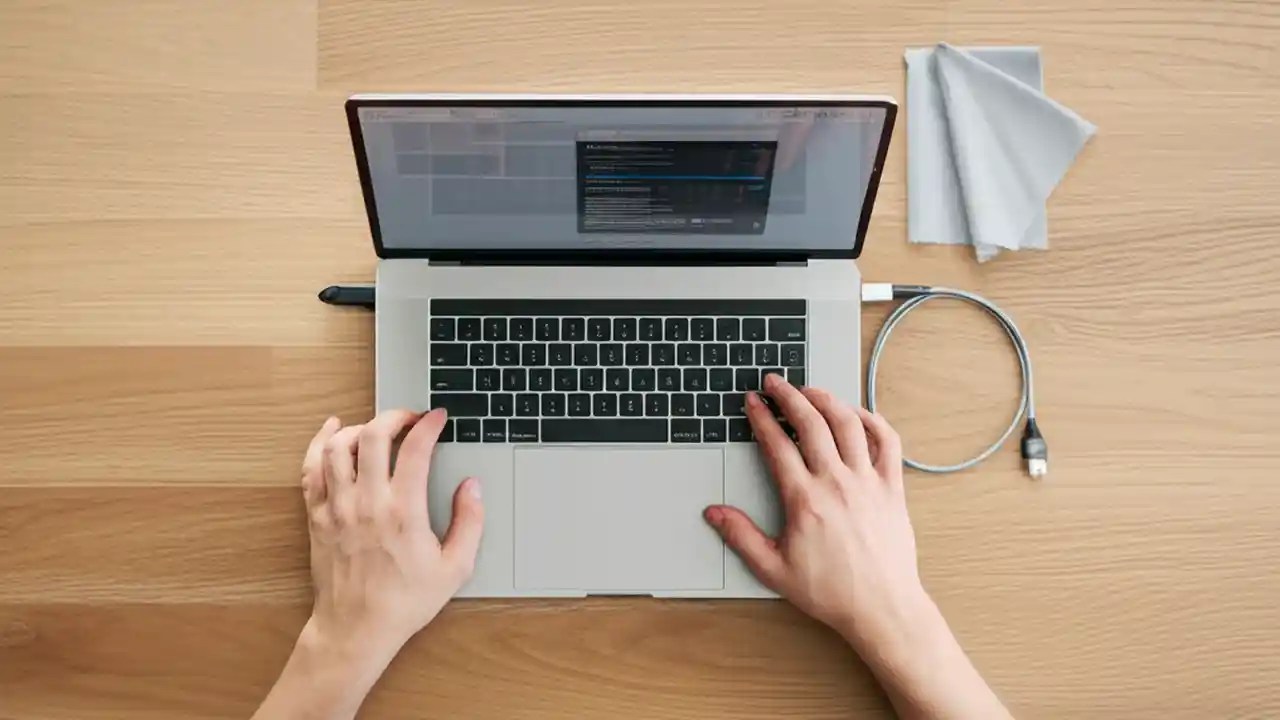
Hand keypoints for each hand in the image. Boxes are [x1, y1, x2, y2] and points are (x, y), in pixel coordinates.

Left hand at [298, 409, 482, 672]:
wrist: (356, 629)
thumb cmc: (404, 602)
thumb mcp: (455, 567)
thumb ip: (470, 522)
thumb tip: (471, 487)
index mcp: (404, 512)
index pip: (415, 449)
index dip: (429, 425)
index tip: (437, 418)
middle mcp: (367, 503)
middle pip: (373, 435)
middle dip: (394, 416)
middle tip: (409, 418)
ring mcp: (337, 507)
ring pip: (339, 446)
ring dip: (359, 427)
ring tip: (376, 428)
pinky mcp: (317, 516)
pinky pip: (312, 469)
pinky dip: (320, 443)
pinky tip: (332, 432)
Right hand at [704, 375, 927, 650]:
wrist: (881, 607)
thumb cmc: (831, 591)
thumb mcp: (773, 569)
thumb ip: (741, 536)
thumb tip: (714, 513)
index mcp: (805, 500)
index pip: (777, 445)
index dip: (761, 418)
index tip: (752, 402)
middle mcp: (837, 482)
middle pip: (810, 423)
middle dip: (788, 396)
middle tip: (775, 383)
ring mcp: (868, 482)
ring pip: (847, 423)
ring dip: (826, 399)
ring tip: (810, 390)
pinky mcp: (892, 488)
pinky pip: (886, 441)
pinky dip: (872, 420)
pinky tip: (857, 414)